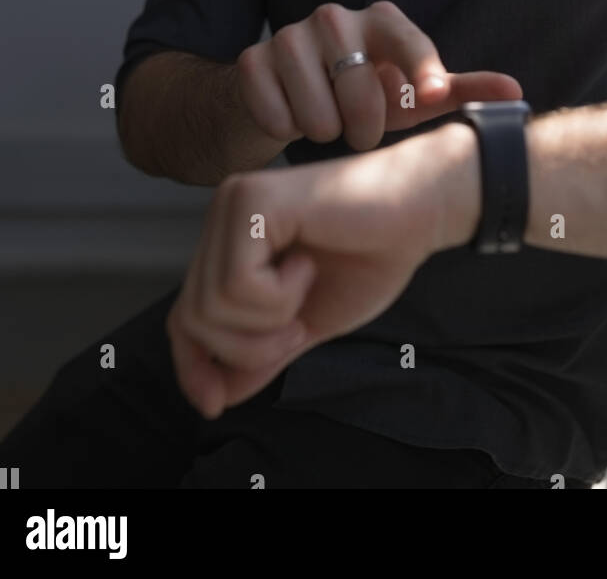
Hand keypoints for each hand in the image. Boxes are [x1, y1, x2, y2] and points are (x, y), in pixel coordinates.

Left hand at [165, 123, 476, 417]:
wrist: (422, 208)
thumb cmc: (375, 254)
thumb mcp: (309, 320)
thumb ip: (262, 353)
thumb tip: (214, 397)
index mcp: (232, 241)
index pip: (184, 315)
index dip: (191, 365)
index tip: (214, 406)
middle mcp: (223, 216)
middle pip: (193, 317)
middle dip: (247, 348)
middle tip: (298, 326)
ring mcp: (234, 202)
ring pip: (211, 305)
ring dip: (268, 323)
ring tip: (306, 290)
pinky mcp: (254, 200)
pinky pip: (238, 284)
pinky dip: (279, 296)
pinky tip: (308, 265)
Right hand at [235, 0, 521, 150]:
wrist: (284, 97)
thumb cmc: (362, 96)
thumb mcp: (411, 98)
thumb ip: (460, 93)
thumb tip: (516, 92)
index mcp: (380, 21)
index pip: (408, 39)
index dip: (423, 68)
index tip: (433, 95)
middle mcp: (334, 18)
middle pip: (359, 87)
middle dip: (364, 124)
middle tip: (361, 131)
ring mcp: (289, 35)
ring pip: (316, 108)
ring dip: (324, 131)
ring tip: (326, 125)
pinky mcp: (252, 60)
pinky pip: (275, 114)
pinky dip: (285, 130)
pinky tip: (290, 121)